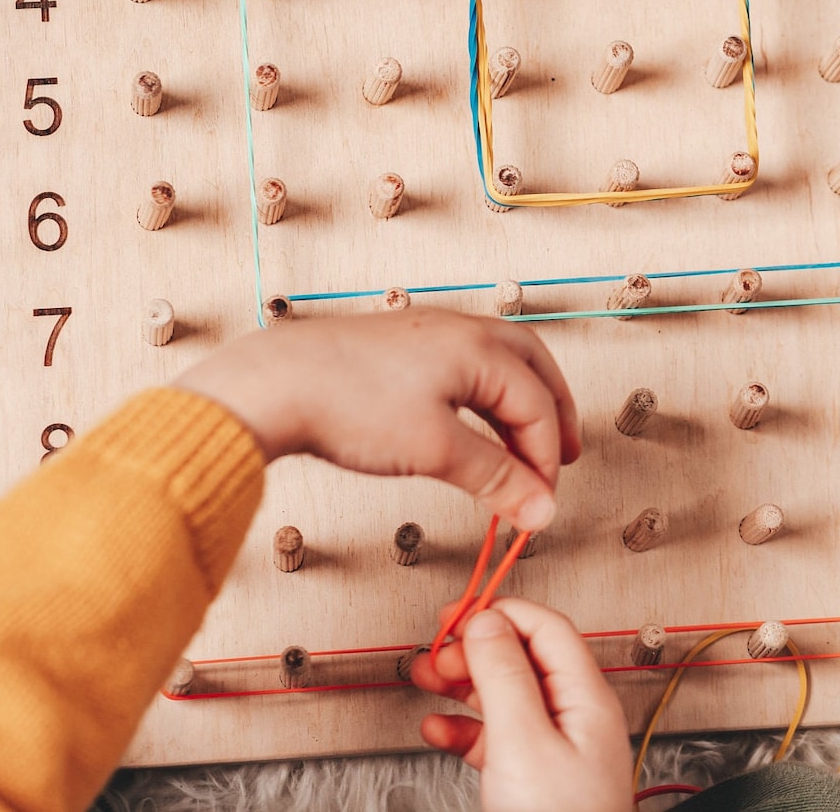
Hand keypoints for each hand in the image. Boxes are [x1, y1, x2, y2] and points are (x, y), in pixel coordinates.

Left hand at [175, 310, 580, 531]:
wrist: (276, 383)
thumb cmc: (349, 403)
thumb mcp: (434, 449)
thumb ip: (495, 478)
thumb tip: (539, 508)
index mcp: (480, 347)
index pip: (538, 405)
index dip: (546, 460)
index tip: (541, 506)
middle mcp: (461, 331)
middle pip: (532, 368)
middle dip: (552, 414)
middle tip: (563, 456)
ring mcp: (430, 334)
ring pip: (498, 365)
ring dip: (518, 407)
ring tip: (521, 448)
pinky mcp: (401, 348)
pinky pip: (465, 367)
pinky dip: (483, 400)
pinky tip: (470, 426)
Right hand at [414, 599, 632, 811]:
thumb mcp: (523, 742)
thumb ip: (504, 676)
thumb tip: (487, 621)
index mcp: (585, 698)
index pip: (545, 627)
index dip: (500, 612)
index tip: (458, 614)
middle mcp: (574, 718)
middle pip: (522, 659)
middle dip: (474, 648)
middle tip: (435, 651)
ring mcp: (554, 750)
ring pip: (504, 696)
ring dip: (462, 683)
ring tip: (425, 679)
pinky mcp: (533, 782)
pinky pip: (495, 738)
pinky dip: (463, 728)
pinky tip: (437, 728)